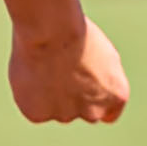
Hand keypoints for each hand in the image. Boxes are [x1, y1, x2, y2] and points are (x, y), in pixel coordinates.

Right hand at [8, 15, 129, 123]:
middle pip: (79, 110)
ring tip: (43, 63)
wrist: (52, 30)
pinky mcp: (39, 115)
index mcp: (116, 94)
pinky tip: (30, 71)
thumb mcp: (102, 53)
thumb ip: (99, 77)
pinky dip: (29, 92)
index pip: (109, 112)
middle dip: (69, 96)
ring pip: (54, 107)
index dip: (94, 100)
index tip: (83, 90)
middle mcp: (95, 112)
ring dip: (48, 93)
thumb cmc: (77, 31)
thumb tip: (88, 85)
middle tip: (56, 67)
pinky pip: (33, 105)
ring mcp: (66, 115)